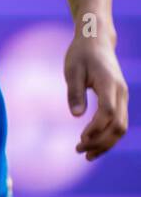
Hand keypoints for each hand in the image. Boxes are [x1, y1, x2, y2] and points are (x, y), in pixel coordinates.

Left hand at [65, 34, 127, 159]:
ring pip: (121, 127)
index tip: (80, 138)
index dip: (96, 128)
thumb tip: (76, 116)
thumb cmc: (81, 54)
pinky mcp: (120, 99)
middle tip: (79, 151)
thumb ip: (75, 92)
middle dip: (101, 142)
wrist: (97, 41)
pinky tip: (93, 144)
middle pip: (118, 125)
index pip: (108, 112)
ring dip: (106, 143)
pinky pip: (119, 122)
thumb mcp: (72, 70)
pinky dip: (108, 136)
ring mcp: (123, 97)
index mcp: (109, 83)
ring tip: (86, 154)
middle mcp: (121, 92)